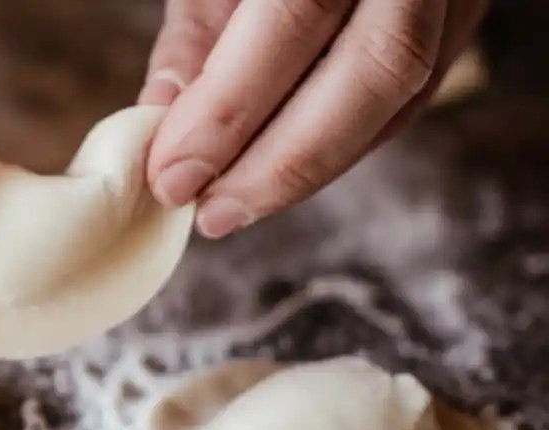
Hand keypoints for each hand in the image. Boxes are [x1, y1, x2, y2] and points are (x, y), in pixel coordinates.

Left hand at [140, 0, 490, 237]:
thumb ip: (198, 30)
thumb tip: (163, 122)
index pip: (296, 19)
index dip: (231, 109)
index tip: (173, 175)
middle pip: (374, 67)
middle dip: (284, 159)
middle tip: (210, 212)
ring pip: (404, 90)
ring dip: (313, 164)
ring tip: (235, 203)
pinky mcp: (464, 13)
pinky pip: (413, 94)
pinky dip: (343, 143)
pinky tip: (282, 173)